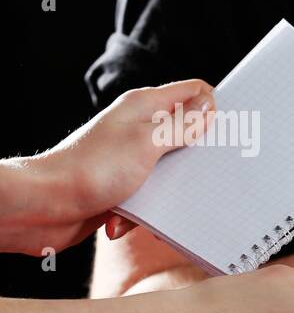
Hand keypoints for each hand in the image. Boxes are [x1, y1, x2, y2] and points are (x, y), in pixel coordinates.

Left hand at [0, 80, 212, 253]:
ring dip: (174, 191)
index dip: (215, 107)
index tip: (230, 132)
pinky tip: (131, 221)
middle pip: (188, 133)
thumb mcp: (147, 142)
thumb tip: (209, 105)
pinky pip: (155, 197)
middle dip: (201, 155)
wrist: (43, 207)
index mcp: (144, 108)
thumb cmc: (91, 170)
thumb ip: (181, 124)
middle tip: (213, 172)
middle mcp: (139, 129)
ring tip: (166, 202)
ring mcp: (132, 158)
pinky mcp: (126, 186)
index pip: (193, 92)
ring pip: (174, 170)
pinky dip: (149, 212)